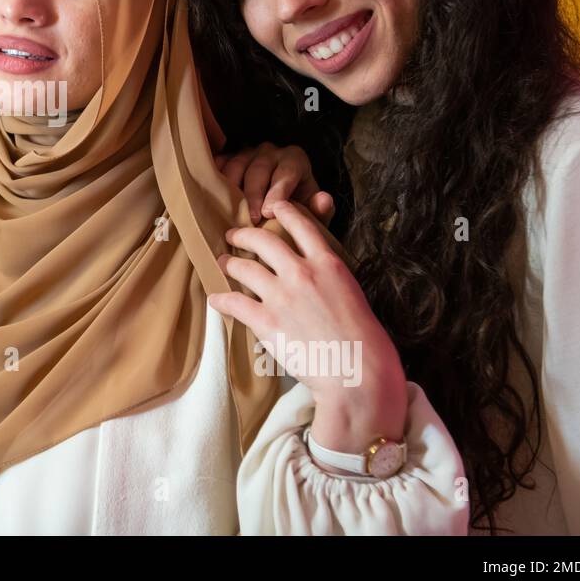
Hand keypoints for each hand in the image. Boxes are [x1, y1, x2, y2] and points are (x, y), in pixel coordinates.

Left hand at [208, 201, 406, 452]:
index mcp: (327, 264)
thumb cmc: (364, 340)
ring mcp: (281, 295)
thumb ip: (330, 278)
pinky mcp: (266, 320)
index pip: (301, 226)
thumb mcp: (352, 294)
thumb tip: (318, 276)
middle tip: (233, 235)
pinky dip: (221, 300)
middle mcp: (301, 272)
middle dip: (244, 234)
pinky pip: (234, 302)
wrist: (357, 372)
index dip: (284, 212)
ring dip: (229, 263)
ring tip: (223, 262)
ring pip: (244, 267)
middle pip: (263, 241)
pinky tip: (215, 299)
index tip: (272, 208)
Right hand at [216, 142, 334, 225]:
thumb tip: (324, 200)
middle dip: (254, 194)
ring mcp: (247, 153)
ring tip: (230, 212)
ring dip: (232, 189)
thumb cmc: (296, 210)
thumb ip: (320, 210)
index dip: (277, 192)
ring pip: (237, 165)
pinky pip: (219, 164)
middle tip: (251, 219)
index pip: (286, 172)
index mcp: (294, 159)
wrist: (278, 208)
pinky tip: (212, 197)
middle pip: (259, 168)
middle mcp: (271, 151)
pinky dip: (214, 178)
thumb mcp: (312, 213)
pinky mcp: (229, 158)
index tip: (269, 213)